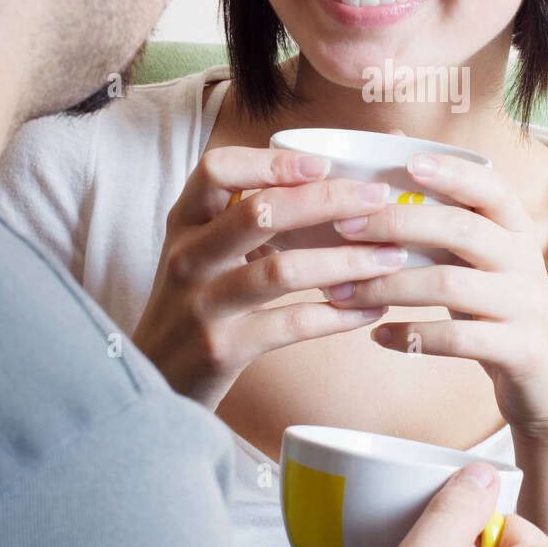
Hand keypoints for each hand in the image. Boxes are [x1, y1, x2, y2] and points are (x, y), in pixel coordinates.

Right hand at [131, 144, 405, 406]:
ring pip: (282, 270)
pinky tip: (371, 309)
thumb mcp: (203, 253)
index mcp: (185, 222)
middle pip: (259, 212)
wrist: (155, 384)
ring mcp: (202, 304)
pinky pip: (291, 324)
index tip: (323, 164)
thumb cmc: (196, 305)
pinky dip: (338, 315)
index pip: (217, 169)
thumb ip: (249, 217)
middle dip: (328, 201)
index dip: (271, 162)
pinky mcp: (222, 348)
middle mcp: (188, 256)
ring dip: (346, 260)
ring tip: (392, 258)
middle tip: (378, 199)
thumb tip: (327, 177)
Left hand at [328, 149, 547, 439]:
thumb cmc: (498, 311)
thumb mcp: (481, 262)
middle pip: (461, 229)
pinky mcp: (519, 349)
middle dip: (397, 223)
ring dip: (387, 287)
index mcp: (516, 232)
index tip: (407, 162)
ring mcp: (525, 306)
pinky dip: (411, 336)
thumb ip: (447, 218)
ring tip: (342, 293)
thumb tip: (397, 149)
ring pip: (449, 285)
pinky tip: (378, 336)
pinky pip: (457, 338)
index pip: (492, 188)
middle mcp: (524, 262)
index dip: (453, 172)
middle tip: (344, 228)